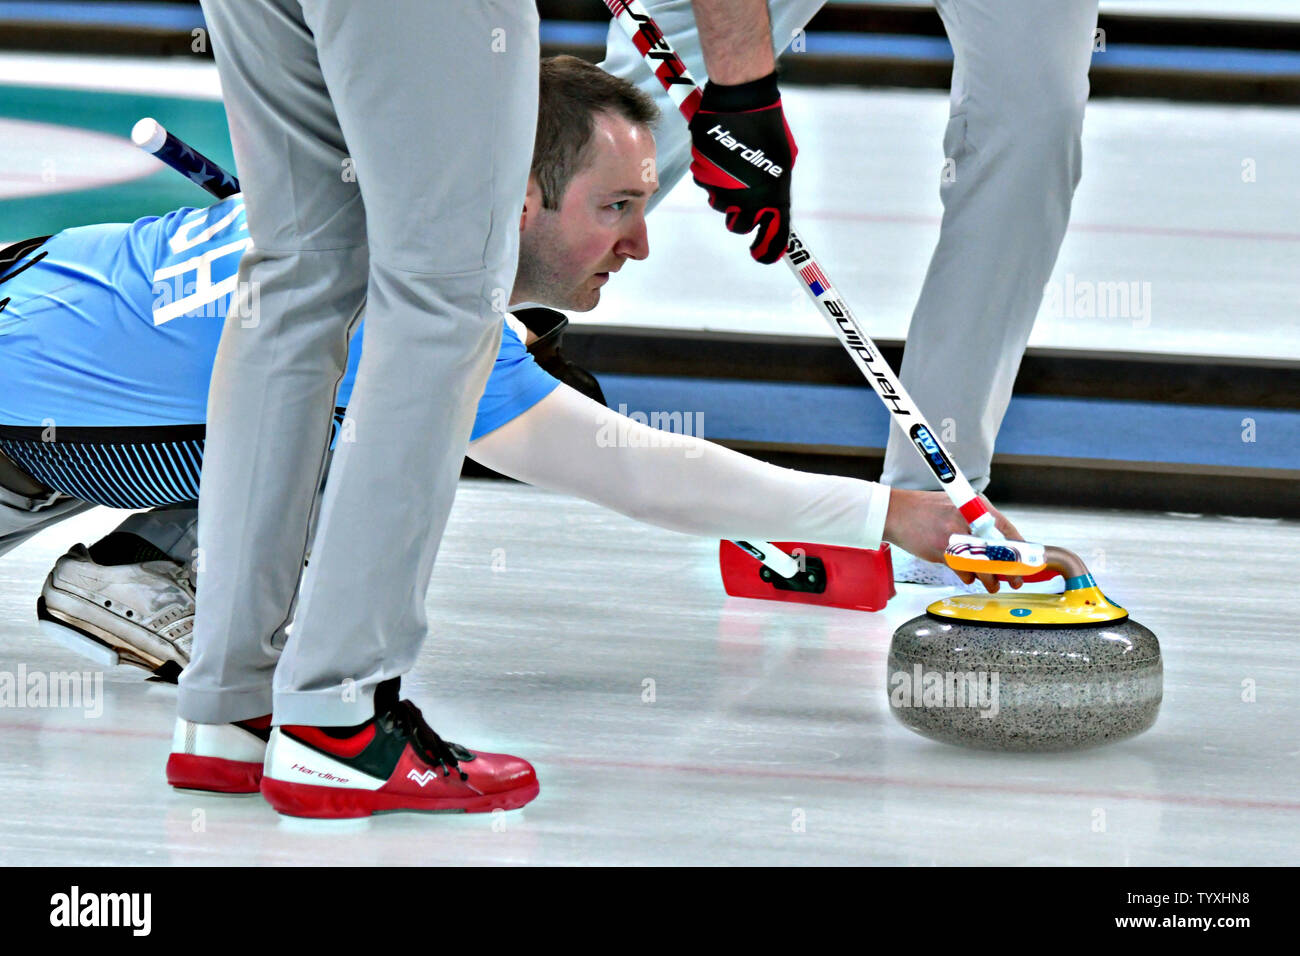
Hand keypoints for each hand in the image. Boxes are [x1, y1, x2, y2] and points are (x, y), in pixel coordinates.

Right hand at [688, 71, 795, 263]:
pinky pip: (706, 186)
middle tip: (743, 198)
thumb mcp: (783, 162)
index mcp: (774, 195)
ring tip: (733, 166)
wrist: (740, 100)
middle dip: (740, 218)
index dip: (767, 251)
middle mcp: (747, 198)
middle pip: (738, 227)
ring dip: (725, 193)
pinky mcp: (703, 175)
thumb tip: (771, 213)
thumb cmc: (767, 127)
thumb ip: (776, 190)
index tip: (762, 256)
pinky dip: (712, 176)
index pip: (774, 236)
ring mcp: (722, 188)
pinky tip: (721, 156)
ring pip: (719, 205)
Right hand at [882, 490, 1025, 592]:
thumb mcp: (956, 506)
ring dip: (989, 578)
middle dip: (1009, 569)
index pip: (1007, 529)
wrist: (895, 511)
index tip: (1025, 563)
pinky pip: (963, 569)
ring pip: (983, 563)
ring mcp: (955, 534)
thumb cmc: (924, 510)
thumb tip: (1000, 544)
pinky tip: (968, 576)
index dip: (1019, 550)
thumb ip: (976, 521)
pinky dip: (968, 576)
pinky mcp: (942, 549)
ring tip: (991, 584)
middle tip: (1013, 580)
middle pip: (998, 549)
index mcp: (975, 506)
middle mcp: (968, 518)